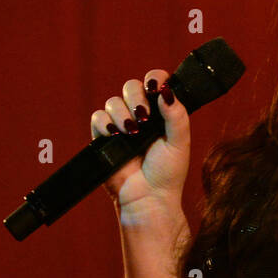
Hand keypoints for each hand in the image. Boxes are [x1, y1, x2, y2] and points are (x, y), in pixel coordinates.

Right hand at [89, 70, 190, 222]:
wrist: (148, 198)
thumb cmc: (168, 173)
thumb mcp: (180, 142)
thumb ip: (177, 115)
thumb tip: (165, 90)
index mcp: (161, 113)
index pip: (155, 82)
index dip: (154, 78)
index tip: (155, 87)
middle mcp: (140, 115)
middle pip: (130, 86)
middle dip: (136, 97)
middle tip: (143, 117)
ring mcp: (121, 125)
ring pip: (113, 101)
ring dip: (121, 113)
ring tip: (131, 132)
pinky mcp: (104, 138)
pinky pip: (97, 118)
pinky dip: (104, 123)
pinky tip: (115, 135)